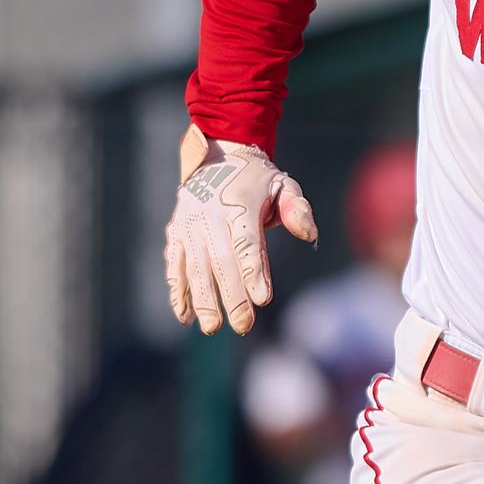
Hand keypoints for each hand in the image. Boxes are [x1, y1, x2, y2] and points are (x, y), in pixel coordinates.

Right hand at [163, 124, 318, 334]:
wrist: (218, 155)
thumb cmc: (258, 180)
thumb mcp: (283, 184)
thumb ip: (297, 209)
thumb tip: (309, 234)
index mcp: (239, 205)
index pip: (247, 243)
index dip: (254, 271)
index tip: (262, 298)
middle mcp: (210, 215)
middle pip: (220, 261)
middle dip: (231, 295)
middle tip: (242, 325)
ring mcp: (190, 225)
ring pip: (195, 266)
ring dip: (202, 299)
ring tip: (211, 327)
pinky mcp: (176, 232)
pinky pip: (175, 264)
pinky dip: (177, 290)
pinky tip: (184, 316)